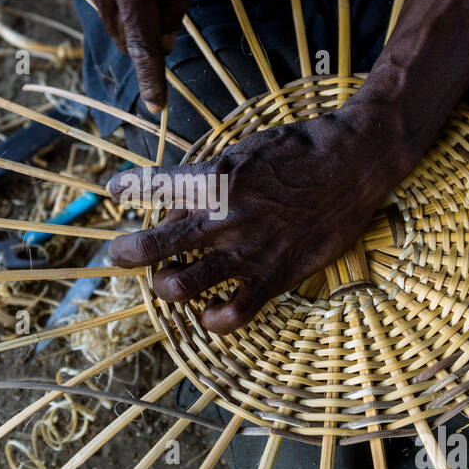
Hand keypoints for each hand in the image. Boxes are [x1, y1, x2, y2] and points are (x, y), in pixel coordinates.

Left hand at [107, 106, 410, 333]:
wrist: (353, 164)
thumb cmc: (296, 152)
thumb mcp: (243, 150)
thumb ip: (206, 179)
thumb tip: (173, 207)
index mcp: (215, 180)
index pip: (153, 187)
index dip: (126, 189)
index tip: (115, 190)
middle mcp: (225, 219)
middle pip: (155, 247)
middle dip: (128, 253)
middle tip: (123, 254)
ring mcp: (249, 251)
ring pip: (183, 286)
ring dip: (166, 286)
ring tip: (169, 279)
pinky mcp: (275, 276)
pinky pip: (234, 312)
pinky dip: (214, 319)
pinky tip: (210, 311)